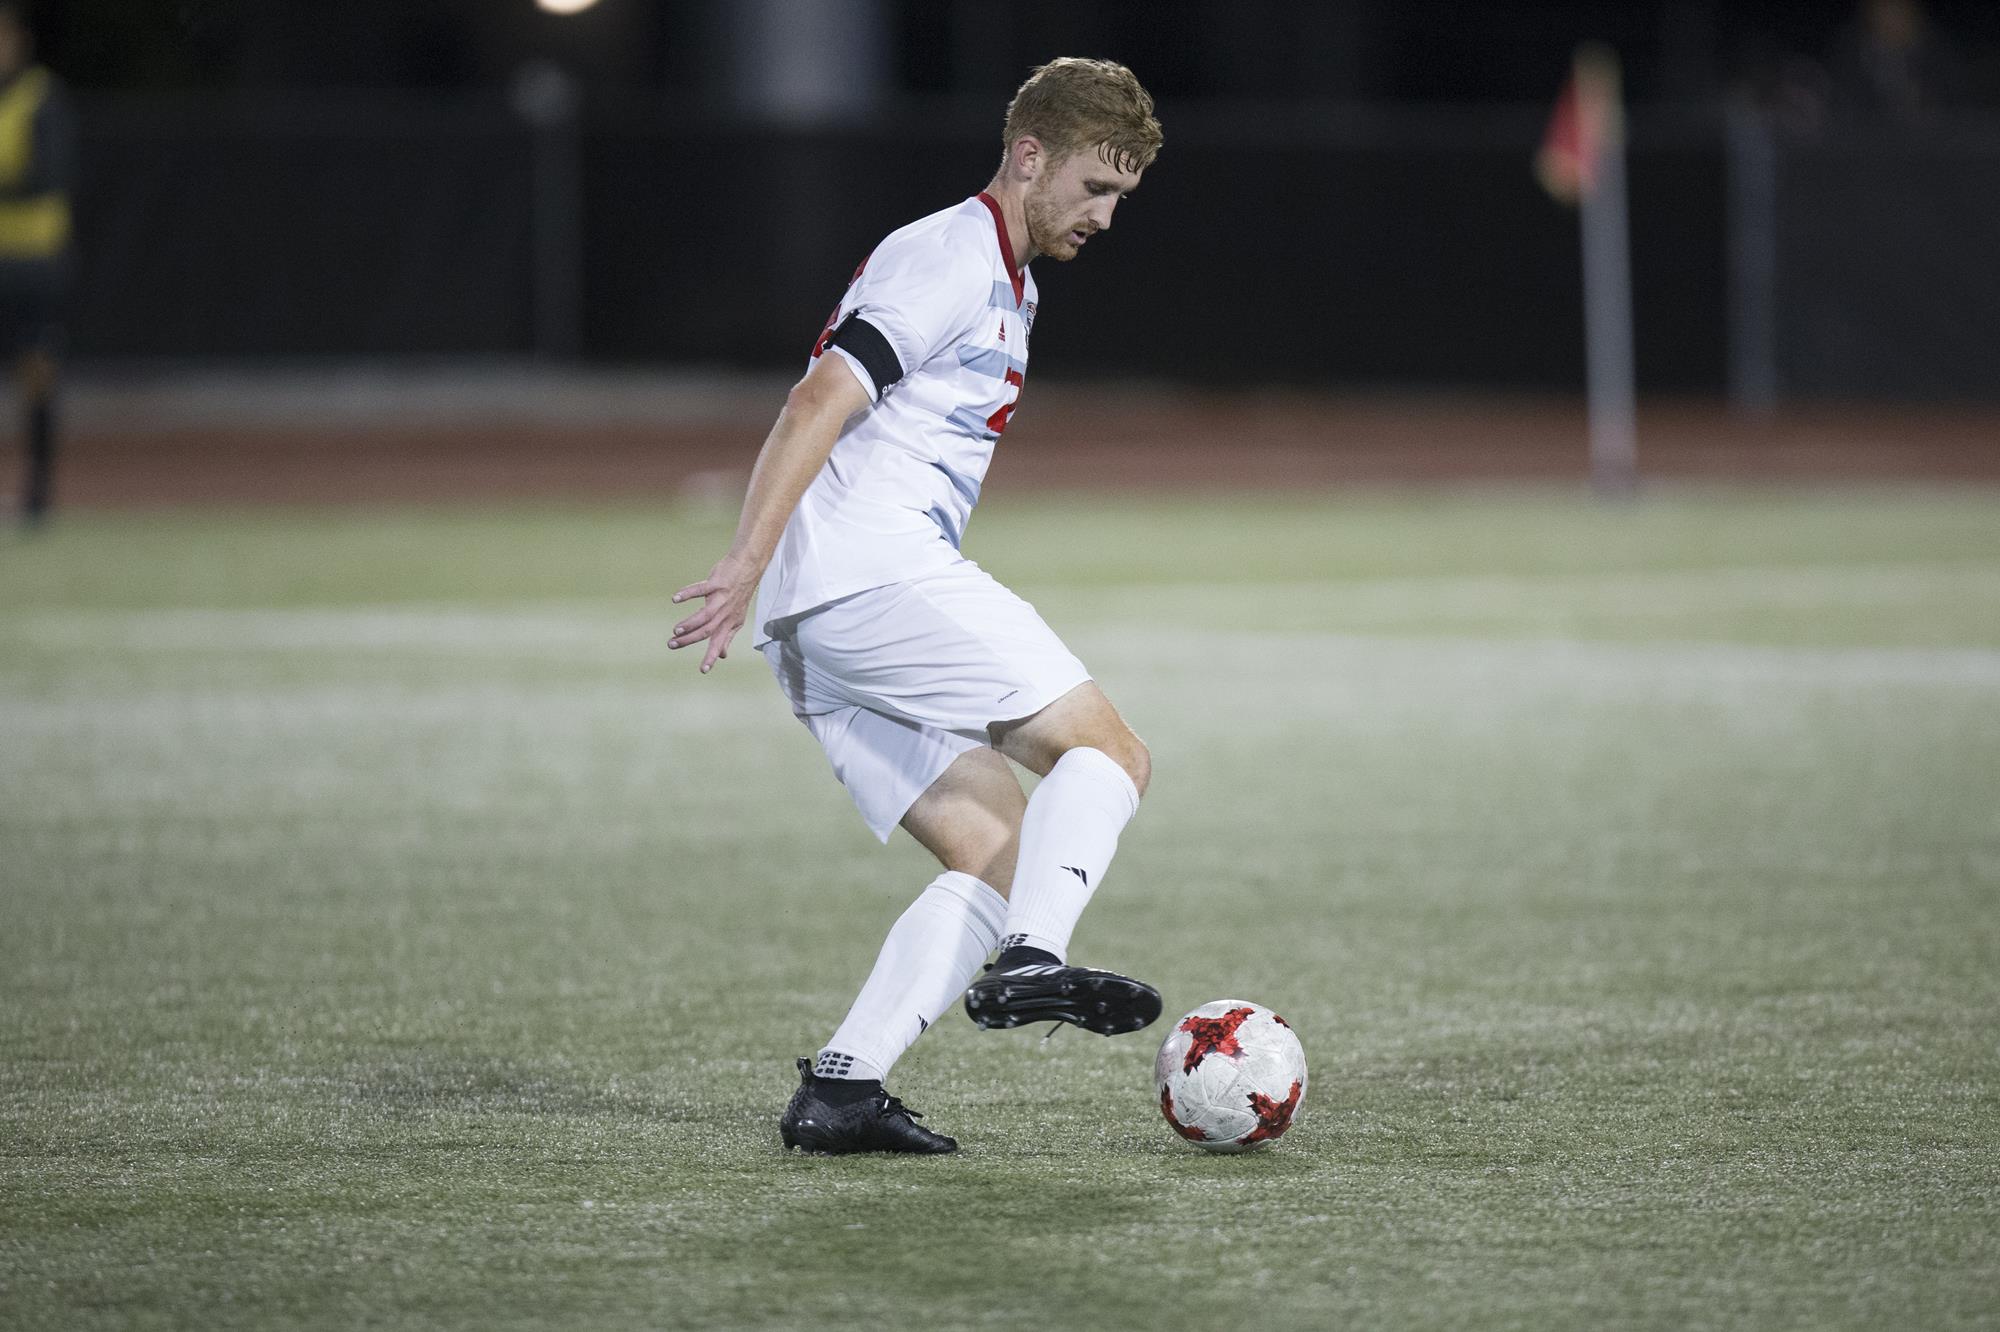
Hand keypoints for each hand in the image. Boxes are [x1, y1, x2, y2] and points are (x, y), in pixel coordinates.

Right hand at [669, 553, 758, 673]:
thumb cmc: (739, 594)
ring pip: (705, 615)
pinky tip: (675, 599)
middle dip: (689, 639)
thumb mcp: (737, 618)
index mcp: (729, 623)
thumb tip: (723, 656)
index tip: (703, 670)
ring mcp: (721, 598)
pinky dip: (687, 594)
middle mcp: (726, 613)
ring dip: (689, 623)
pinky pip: (700, 589)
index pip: (719, 643)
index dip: (712, 656)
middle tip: (672, 645)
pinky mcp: (716, 583)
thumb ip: (728, 637)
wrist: (749, 567)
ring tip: (675, 630)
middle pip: (707, 630)